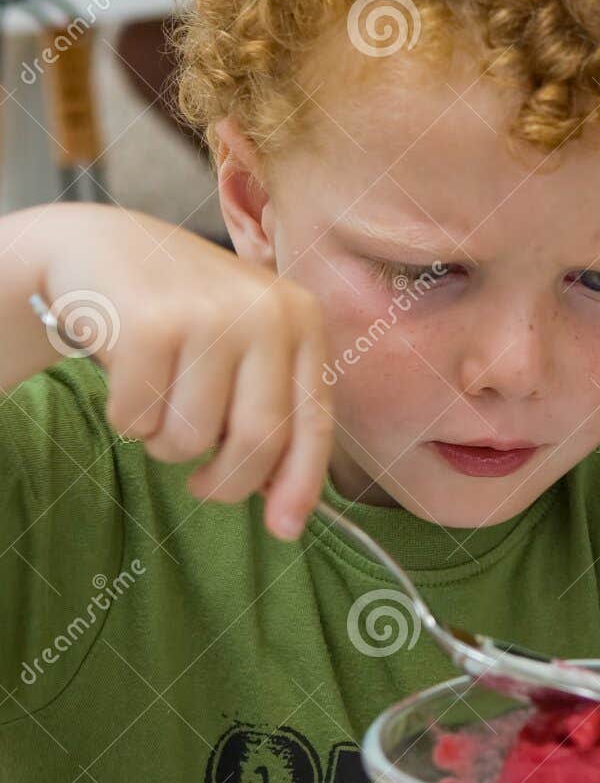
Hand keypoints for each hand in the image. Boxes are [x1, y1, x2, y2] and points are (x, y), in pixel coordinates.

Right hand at [41, 205, 332, 539]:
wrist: (103, 252)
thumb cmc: (184, 319)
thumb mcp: (246, 353)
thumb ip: (273, 418)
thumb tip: (288, 518)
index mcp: (302, 320)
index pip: (314, 424)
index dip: (300, 486)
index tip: (284, 530)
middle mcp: (266, 312)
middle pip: (258, 441)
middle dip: (225, 481)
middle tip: (200, 482)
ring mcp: (209, 313)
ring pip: (192, 438)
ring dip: (165, 443)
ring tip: (159, 400)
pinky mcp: (150, 322)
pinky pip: (139, 420)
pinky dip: (127, 418)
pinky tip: (127, 377)